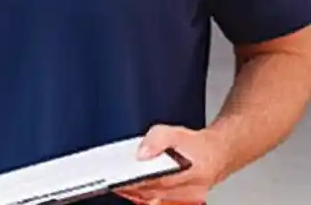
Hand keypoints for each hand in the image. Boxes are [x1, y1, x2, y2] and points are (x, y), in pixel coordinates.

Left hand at [113, 125, 229, 204]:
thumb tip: (142, 153)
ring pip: (157, 199)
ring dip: (136, 193)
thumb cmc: (197, 145)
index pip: (160, 181)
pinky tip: (131, 188)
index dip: (138, 181)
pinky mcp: (183, 199)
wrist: (218, 153)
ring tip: (118, 185)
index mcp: (192, 172)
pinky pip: (160, 200)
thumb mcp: (175, 132)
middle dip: (132, 188)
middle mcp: (191, 189)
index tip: (120, 179)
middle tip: (113, 182)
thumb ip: (156, 139)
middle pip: (156, 193)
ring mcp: (188, 197)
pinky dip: (144, 195)